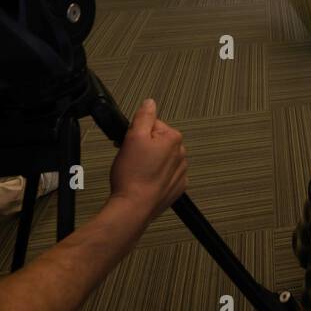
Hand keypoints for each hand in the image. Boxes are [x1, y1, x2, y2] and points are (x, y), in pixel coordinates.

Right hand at [109, 98, 187, 221]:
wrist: (134, 207)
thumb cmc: (133, 176)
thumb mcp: (133, 137)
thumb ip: (143, 116)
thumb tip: (150, 103)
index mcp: (173, 138)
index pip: (153, 124)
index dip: (137, 132)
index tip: (129, 141)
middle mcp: (181, 154)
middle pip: (158, 141)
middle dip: (144, 146)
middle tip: (130, 158)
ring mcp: (180, 172)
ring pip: (161, 159)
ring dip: (150, 162)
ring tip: (135, 171)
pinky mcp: (175, 187)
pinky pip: (164, 175)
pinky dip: (155, 176)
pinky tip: (144, 181)